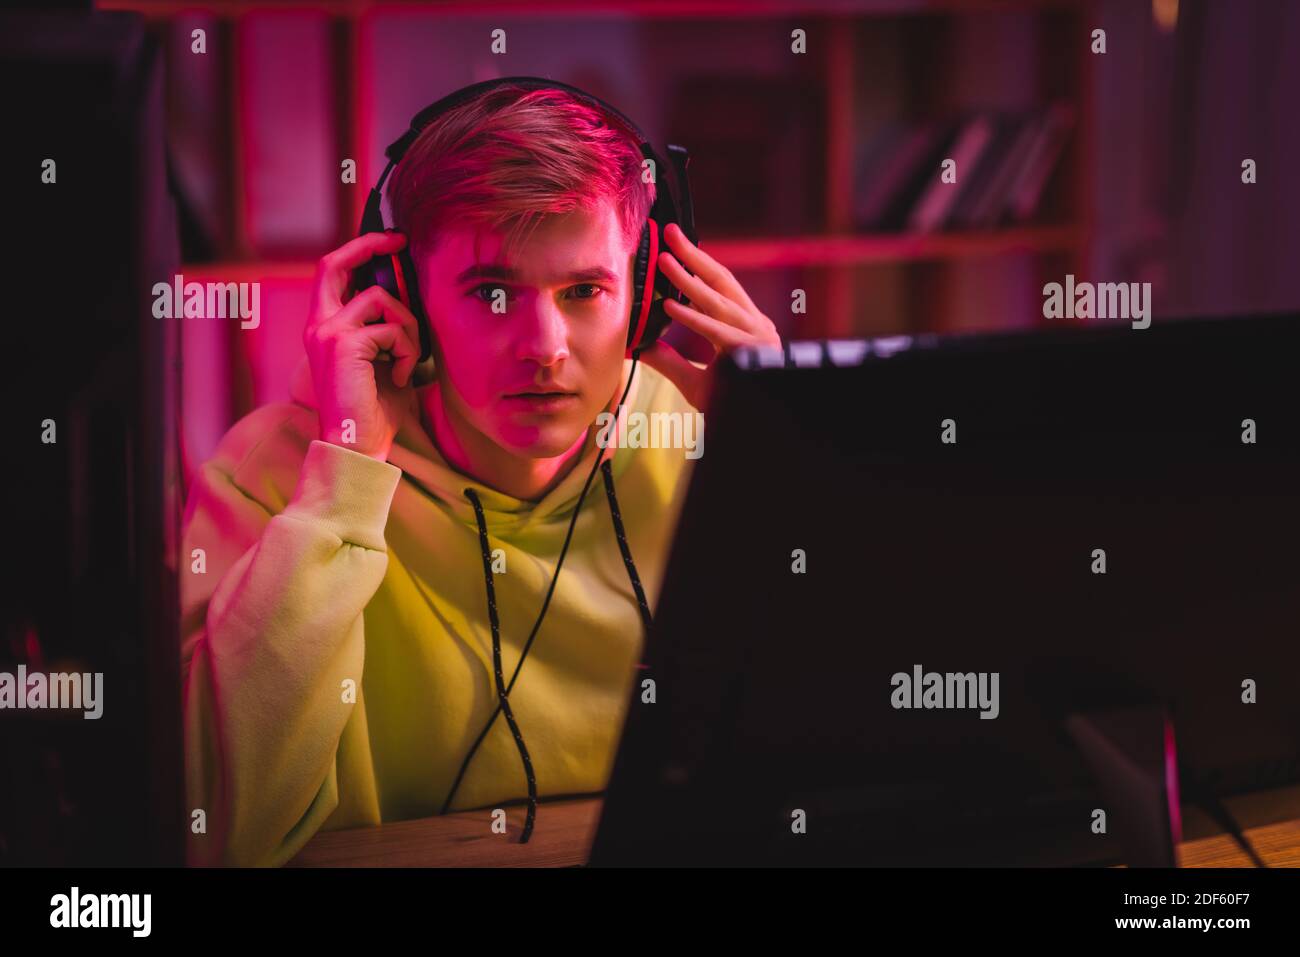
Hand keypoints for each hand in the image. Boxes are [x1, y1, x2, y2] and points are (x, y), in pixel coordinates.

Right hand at [304, 231, 421, 461]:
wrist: (358, 447)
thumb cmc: (377, 411)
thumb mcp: (386, 360)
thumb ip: (389, 329)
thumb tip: (412, 297)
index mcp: (325, 328)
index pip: (332, 272)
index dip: (358, 250)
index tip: (390, 242)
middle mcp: (318, 325)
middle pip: (334, 263)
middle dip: (369, 245)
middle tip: (400, 243)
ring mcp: (327, 332)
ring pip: (381, 299)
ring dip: (409, 328)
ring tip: (409, 361)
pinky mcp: (343, 344)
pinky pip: (393, 329)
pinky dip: (409, 352)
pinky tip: (401, 378)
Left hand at [637, 222, 781, 411]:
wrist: (755, 432)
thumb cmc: (732, 406)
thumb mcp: (694, 382)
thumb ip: (671, 362)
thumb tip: (640, 347)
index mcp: (748, 326)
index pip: (721, 287)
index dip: (698, 264)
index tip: (674, 246)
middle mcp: (757, 326)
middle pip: (723, 281)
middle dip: (695, 255)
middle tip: (669, 233)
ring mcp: (758, 339)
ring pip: (719, 301)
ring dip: (689, 281)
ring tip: (664, 262)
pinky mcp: (752, 355)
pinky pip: (718, 332)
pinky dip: (694, 318)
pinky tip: (671, 307)